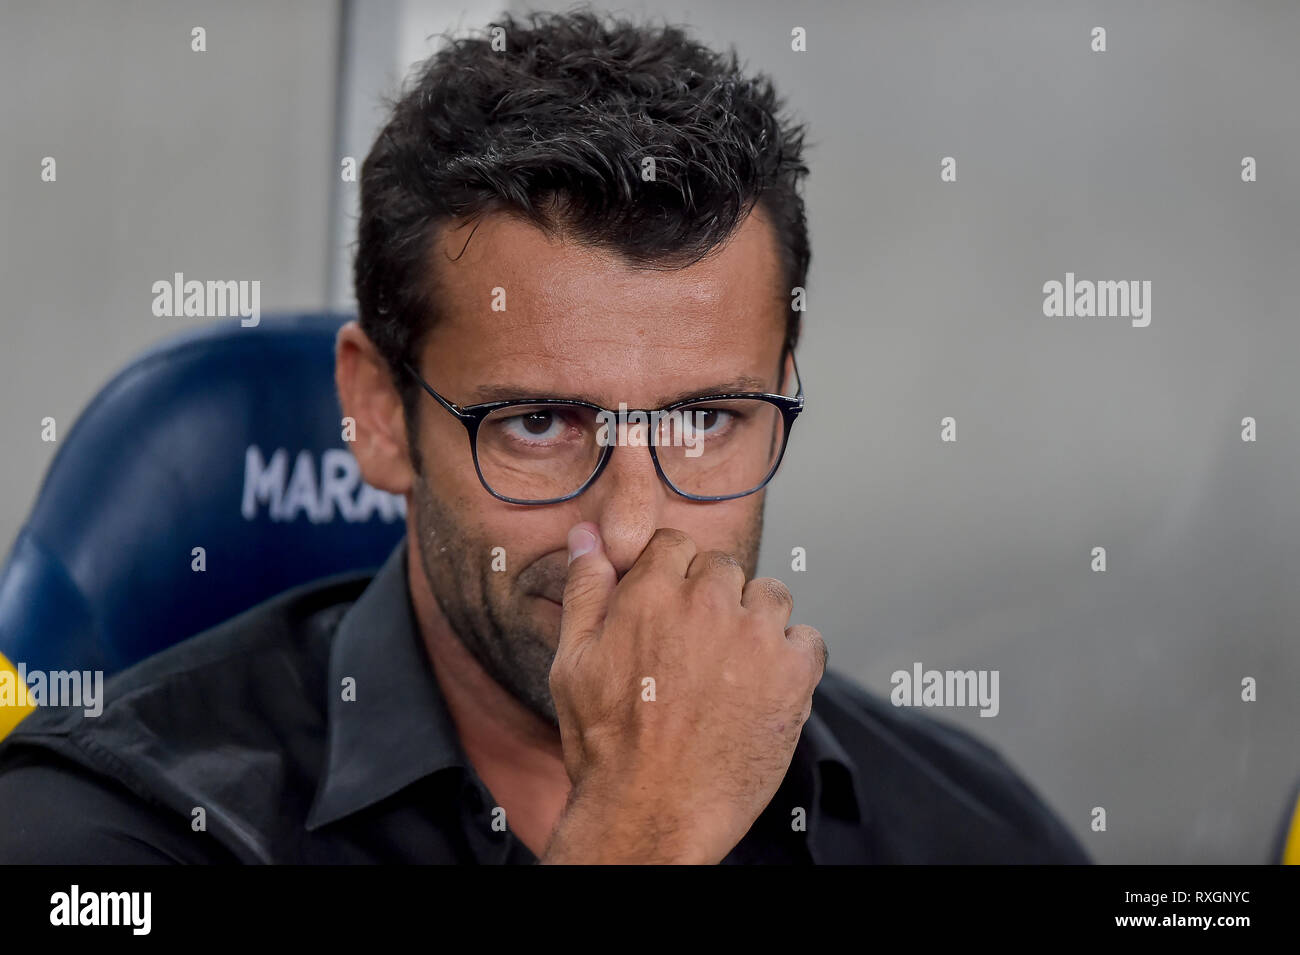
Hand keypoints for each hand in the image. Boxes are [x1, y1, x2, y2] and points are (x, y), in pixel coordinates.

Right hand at [541, 523, 826, 863]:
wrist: (651, 814)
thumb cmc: (606, 745)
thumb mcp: (572, 662)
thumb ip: (585, 589)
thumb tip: (587, 535)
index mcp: (651, 593)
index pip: (676, 544)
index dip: (672, 575)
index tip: (671, 609)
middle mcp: (707, 604)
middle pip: (723, 568)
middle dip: (711, 597)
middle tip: (696, 649)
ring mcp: (756, 638)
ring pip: (770, 596)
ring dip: (754, 621)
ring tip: (732, 667)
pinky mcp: (793, 676)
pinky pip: (808, 640)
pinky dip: (792, 658)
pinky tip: (763, 687)